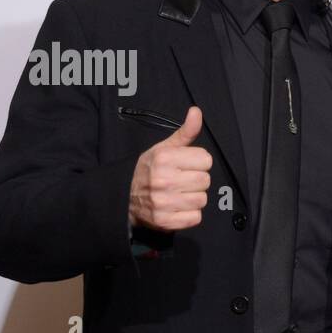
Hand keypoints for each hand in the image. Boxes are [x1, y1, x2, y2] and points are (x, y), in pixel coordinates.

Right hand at [128, 106, 211, 231]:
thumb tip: (197, 111)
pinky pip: (196, 218)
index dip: (198, 162)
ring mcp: (163, 202)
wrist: (125, 197)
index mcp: (164, 158)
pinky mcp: (165, 221)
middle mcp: (163, 180)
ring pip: (202, 199)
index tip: (186, 165)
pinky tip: (178, 207)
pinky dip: (190, 214)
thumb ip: (185, 132)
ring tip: (179, 194)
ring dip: (194, 198)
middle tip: (182, 180)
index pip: (206, 160)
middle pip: (205, 180)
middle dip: (196, 180)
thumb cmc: (150, 170)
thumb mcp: (164, 148)